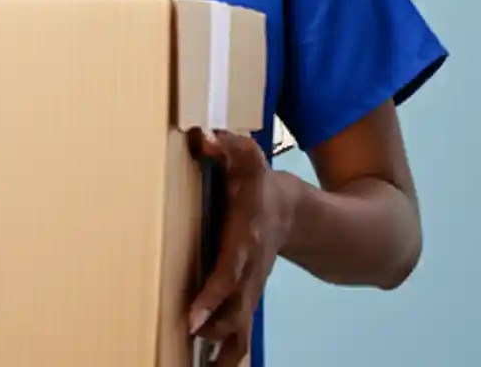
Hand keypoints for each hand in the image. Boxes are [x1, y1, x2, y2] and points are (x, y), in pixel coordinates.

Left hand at [187, 128, 294, 365]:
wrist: (296, 213)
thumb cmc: (261, 186)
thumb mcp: (249, 160)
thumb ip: (228, 147)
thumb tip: (204, 135)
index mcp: (245, 243)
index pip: (227, 275)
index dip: (210, 298)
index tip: (191, 318)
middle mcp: (249, 273)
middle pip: (235, 314)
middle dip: (214, 334)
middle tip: (184, 345)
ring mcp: (251, 290)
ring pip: (240, 333)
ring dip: (223, 357)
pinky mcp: (247, 299)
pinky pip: (239, 335)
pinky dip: (227, 357)